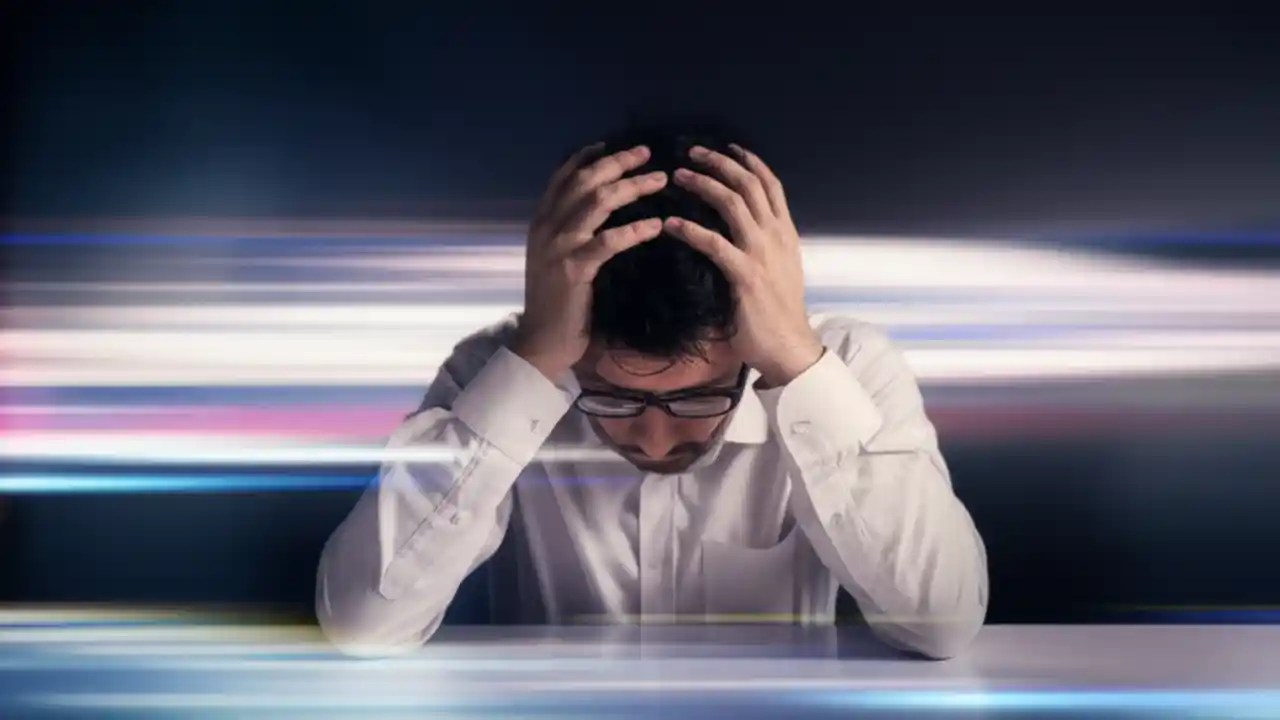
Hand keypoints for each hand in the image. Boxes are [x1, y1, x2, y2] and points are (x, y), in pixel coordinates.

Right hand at [513, 142, 668, 379]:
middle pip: (584, 181)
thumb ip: (571, 232)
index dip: (588, 157)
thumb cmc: (557, 302)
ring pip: (597, 203)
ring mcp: (558, 247)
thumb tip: (600, 208)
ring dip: (632, 187)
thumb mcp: (557, 257)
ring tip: (659, 180)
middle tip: (647, 154)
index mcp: (542, 222)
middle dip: (617, 163)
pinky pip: (608, 241)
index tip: (613, 145)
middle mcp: (546, 227)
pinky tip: (656, 225)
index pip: (563, 178)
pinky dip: (634, 229)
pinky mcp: (574, 270)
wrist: (541, 341)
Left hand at [663, 143, 823, 386]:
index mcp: (785, 232)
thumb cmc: (779, 311)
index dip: (749, 161)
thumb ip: (765, 244)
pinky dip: (690, 229)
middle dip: (719, 162)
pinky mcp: (746, 275)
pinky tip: (670, 223)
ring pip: (732, 203)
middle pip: (748, 184)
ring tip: (677, 176)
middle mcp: (776, 235)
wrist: (790, 345)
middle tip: (691, 152)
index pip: (770, 184)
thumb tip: (743, 229)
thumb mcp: (781, 267)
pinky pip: (714, 244)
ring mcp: (761, 253)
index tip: (728, 146)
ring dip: (703, 184)